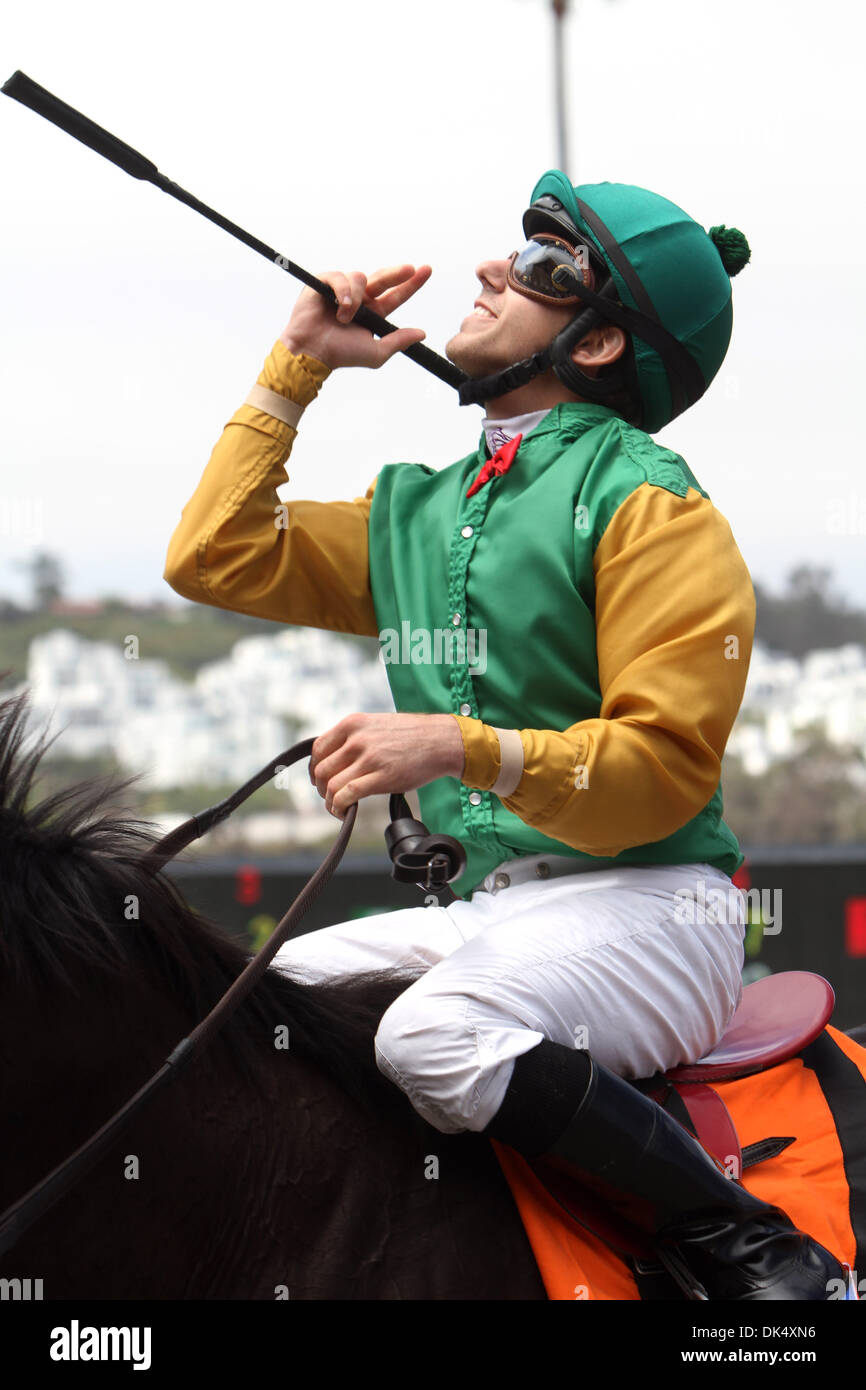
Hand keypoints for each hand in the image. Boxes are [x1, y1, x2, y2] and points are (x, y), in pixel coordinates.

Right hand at [279, 263, 431, 368]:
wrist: (312, 352)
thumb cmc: (340, 355)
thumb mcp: (375, 352)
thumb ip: (398, 341)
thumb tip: (422, 333)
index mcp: (373, 312)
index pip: (395, 295)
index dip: (411, 284)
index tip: (426, 270)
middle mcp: (359, 298)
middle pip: (383, 278)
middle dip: (397, 273)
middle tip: (410, 269)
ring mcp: (342, 289)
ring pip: (359, 277)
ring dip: (356, 298)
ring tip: (344, 317)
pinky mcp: (323, 283)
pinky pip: (340, 276)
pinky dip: (342, 291)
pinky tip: (339, 306)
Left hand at [308, 712, 464, 817]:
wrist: (441, 740)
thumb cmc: (412, 735)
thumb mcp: (377, 725)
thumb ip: (355, 738)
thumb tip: (336, 760)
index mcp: (353, 723)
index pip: (318, 748)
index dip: (316, 769)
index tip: (321, 780)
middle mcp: (356, 739)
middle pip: (322, 770)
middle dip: (322, 788)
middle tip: (331, 796)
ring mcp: (368, 758)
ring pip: (331, 785)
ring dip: (330, 802)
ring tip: (338, 808)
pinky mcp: (380, 778)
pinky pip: (347, 795)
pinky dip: (339, 808)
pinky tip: (345, 813)